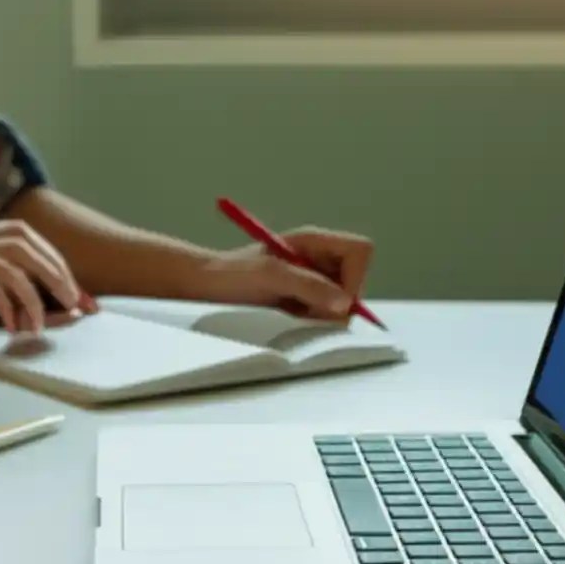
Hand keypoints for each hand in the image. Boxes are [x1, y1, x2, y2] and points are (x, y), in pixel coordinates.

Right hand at [0, 220, 97, 332]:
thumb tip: (8, 305)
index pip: (25, 238)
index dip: (52, 261)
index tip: (71, 289)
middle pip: (32, 243)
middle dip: (62, 272)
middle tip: (82, 302)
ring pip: (26, 257)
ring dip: (50, 283)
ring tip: (65, 311)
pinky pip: (7, 281)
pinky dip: (21, 303)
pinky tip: (21, 326)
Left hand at [199, 226, 373, 320]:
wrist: (204, 287)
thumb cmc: (230, 273)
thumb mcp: (269, 275)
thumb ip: (308, 285)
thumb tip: (344, 303)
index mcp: (314, 241)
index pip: (360, 251)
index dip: (356, 277)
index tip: (334, 299)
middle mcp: (318, 259)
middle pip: (356, 281)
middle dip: (339, 302)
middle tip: (307, 311)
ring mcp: (312, 280)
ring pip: (343, 302)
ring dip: (324, 315)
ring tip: (294, 313)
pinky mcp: (304, 300)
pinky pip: (326, 315)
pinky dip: (314, 322)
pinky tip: (291, 318)